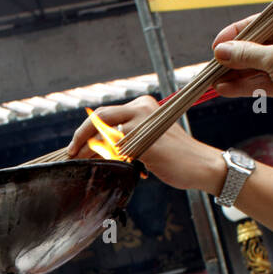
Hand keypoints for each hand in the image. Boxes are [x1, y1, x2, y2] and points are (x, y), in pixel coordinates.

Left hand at [66, 96, 225, 192]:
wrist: (201, 166)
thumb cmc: (173, 158)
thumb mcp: (146, 141)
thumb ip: (125, 138)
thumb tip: (95, 146)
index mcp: (143, 105)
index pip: (105, 113)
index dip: (86, 130)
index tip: (75, 146)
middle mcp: (143, 108)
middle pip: (100, 118)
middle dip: (80, 137)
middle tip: (71, 154)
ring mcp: (145, 123)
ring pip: (105, 134)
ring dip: (91, 151)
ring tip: (83, 164)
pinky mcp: (147, 142)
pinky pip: (117, 149)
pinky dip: (108, 159)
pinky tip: (106, 168)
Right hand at [210, 16, 272, 138]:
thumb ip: (246, 54)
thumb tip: (221, 50)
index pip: (258, 24)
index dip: (235, 34)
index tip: (215, 47)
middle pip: (254, 47)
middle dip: (232, 58)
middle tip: (211, 68)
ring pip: (255, 67)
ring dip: (235, 75)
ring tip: (214, 83)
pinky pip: (260, 82)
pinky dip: (244, 86)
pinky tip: (225, 90)